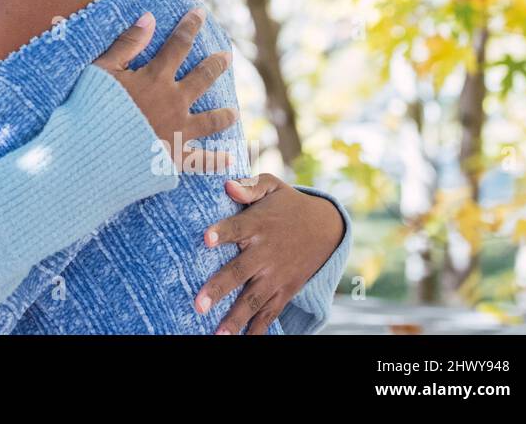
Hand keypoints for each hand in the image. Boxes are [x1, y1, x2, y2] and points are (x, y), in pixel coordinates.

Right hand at [92, 8, 236, 174]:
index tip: (200, 13)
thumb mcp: (103, 70)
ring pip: (211, 120)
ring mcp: (177, 131)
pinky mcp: (175, 157)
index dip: (190, 27)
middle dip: (216, 64)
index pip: (178, 46)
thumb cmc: (90, 108)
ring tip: (234, 112)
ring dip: (224, 115)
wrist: (92, 152)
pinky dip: (216, 160)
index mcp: (155, 78)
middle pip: (202, 78)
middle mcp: (173, 102)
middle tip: (226, 56)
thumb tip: (150, 18)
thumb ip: (127, 44)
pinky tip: (229, 159)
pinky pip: (202, 160)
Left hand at [194, 173, 345, 334]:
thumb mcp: (272, 187)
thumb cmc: (288, 204)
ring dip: (235, 318)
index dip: (222, 232)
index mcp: (259, 224)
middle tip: (199, 304)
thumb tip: (228, 184)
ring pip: (253, 300)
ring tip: (218, 334)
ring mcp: (276, 275)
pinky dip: (258, 328)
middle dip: (219, 288)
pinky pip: (270, 312)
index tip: (206, 238)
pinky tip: (243, 340)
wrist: (327, 227)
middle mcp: (266, 253)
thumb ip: (250, 186)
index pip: (237, 227)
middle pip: (240, 272)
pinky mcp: (285, 290)